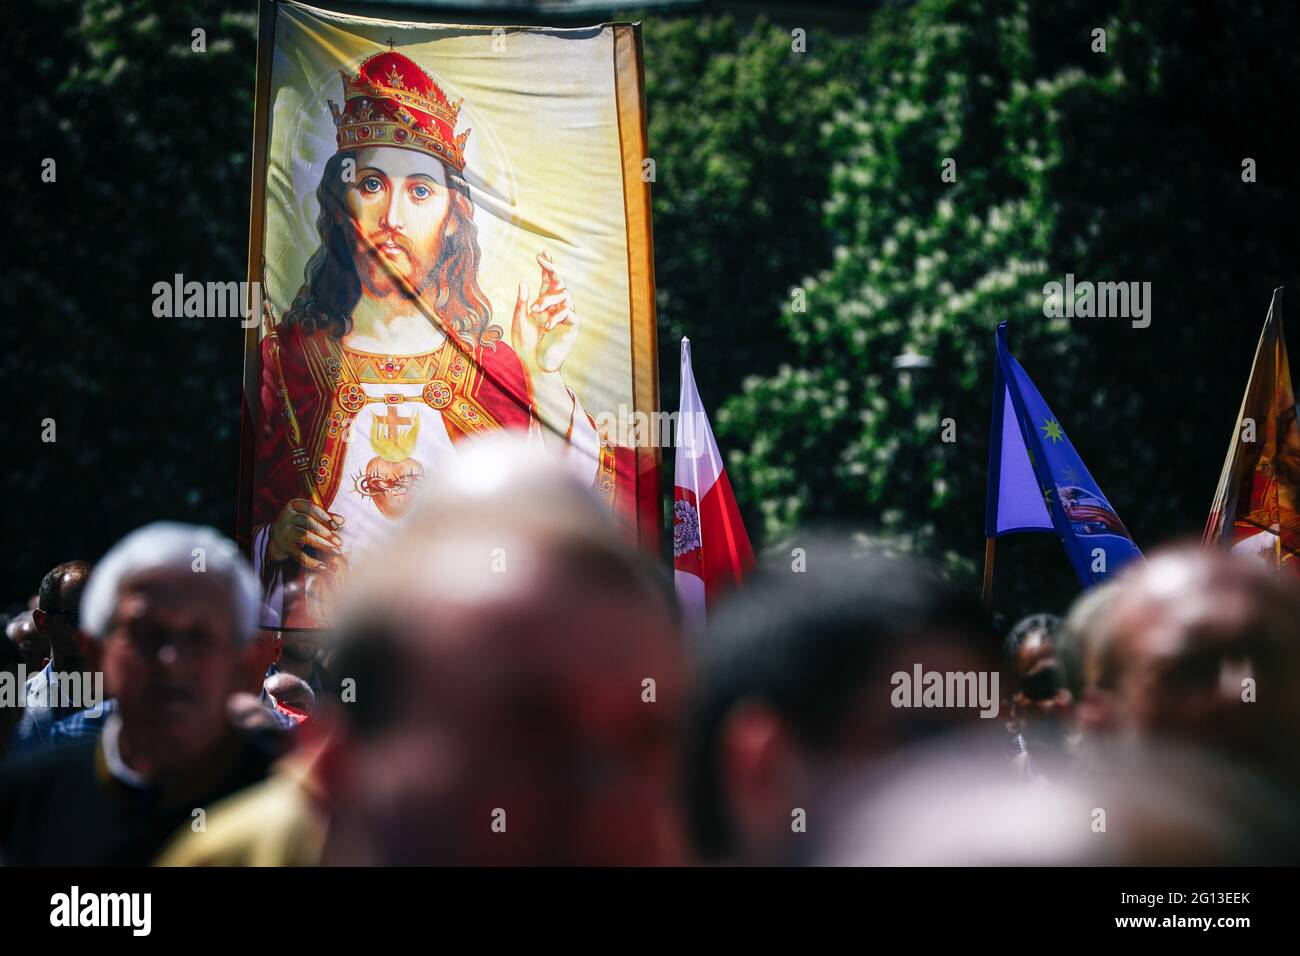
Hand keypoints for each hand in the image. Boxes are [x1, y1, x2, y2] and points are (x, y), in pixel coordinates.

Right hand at [267, 499, 344, 569]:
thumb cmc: (297, 525)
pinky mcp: (282, 547)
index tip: (337, 525)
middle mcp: (286, 516)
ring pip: (305, 536)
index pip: (310, 507)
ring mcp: (283, 532)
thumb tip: (342, 521)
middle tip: (339, 542)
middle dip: (326, 533)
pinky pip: (299, 554)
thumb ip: (324, 517)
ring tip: (336, 551)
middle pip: (308, 522)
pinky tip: (323, 566)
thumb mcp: (307, 517)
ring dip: (323, 544)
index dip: (324, 516)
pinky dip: (312, 561)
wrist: (274, 540)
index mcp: (293, 505)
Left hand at [512, 251, 579, 375]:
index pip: (548, 281)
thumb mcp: (519, 320)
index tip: (541, 253)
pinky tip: (546, 326)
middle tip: (540, 262)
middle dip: (551, 270)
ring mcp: (565, 316)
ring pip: (565, 295)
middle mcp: (556, 306)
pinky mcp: (572, 327)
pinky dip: (556, 316)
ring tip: (535, 311)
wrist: (534, 364)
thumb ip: (522, 303)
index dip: (547, 266)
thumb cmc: (525, 344)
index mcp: (543, 303)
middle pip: (559, 283)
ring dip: (548, 300)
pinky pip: (569, 313)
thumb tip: (523, 282)